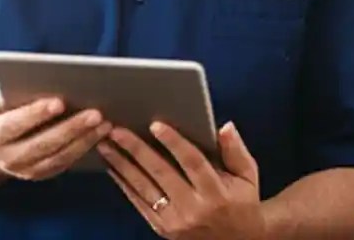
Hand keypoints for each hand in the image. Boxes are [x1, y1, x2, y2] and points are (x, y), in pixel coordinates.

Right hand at [0, 64, 112, 180]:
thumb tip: (6, 66)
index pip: (12, 125)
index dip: (35, 114)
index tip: (59, 101)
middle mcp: (5, 157)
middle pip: (41, 145)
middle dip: (70, 128)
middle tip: (96, 112)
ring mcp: (24, 169)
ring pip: (58, 156)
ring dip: (83, 140)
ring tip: (105, 121)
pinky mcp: (41, 172)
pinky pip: (65, 162)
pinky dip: (85, 148)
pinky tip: (102, 132)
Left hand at [99, 121, 264, 239]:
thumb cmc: (242, 203)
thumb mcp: (248, 176)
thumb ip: (236, 151)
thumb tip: (224, 126)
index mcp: (216, 193)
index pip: (192, 162)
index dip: (174, 142)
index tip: (155, 124)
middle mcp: (194, 208)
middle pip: (161, 173)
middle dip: (136, 150)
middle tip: (116, 130)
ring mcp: (176, 222)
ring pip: (144, 188)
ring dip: (122, 165)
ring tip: (105, 145)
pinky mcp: (163, 229)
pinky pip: (140, 204)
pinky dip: (124, 185)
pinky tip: (112, 168)